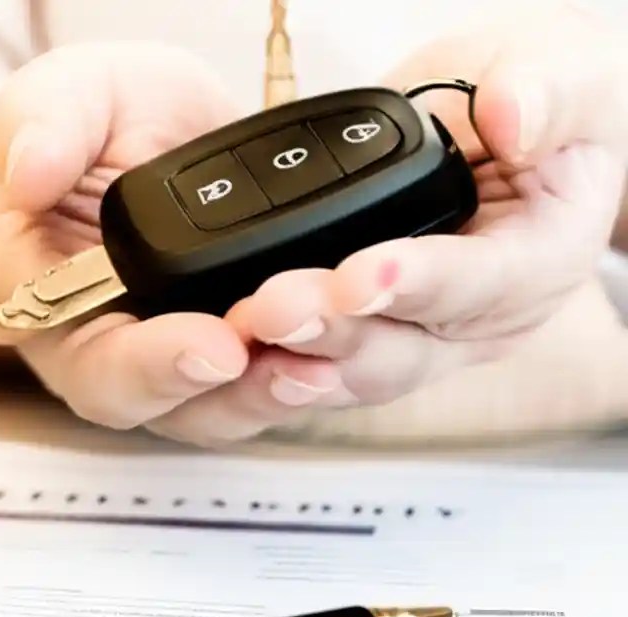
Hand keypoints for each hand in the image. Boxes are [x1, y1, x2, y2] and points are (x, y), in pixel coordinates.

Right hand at [0, 43, 348, 444]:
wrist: (152, 129)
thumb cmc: (90, 127)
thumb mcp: (63, 98)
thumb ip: (43, 125)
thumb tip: (30, 171)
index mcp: (52, 304)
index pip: (93, 366)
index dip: (153, 368)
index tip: (212, 346)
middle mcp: (118, 349)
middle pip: (176, 408)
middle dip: (239, 390)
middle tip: (295, 358)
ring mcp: (187, 353)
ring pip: (237, 403)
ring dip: (288, 386)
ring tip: (338, 352)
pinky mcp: (248, 342)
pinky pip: (284, 370)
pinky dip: (326, 359)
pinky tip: (362, 332)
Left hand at [224, 2, 625, 419]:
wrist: (490, 125)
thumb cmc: (527, 104)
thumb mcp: (557, 79)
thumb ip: (542, 95)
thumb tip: (511, 114)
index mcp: (539, 260)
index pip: (478, 282)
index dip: (416, 282)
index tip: (360, 275)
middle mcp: (479, 319)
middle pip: (401, 346)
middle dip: (332, 329)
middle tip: (272, 310)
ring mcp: (419, 338)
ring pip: (351, 368)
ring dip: (290, 354)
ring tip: (240, 331)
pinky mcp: (365, 334)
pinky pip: (315, 363)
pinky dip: (269, 362)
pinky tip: (227, 349)